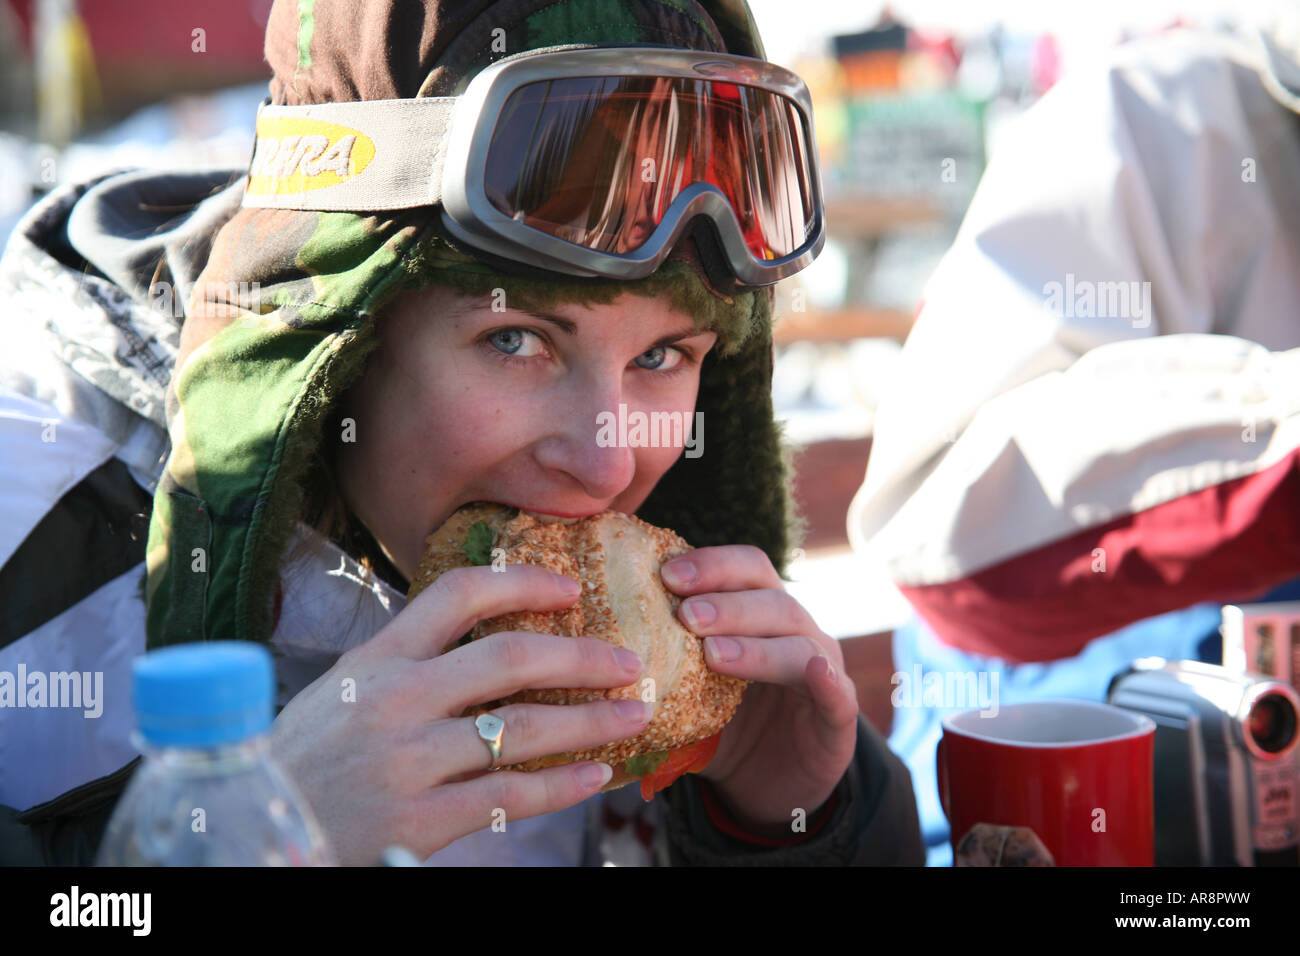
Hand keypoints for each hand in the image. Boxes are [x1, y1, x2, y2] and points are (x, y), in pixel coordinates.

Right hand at [269, 565, 650, 864]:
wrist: (258, 831)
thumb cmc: (306, 759)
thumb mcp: (344, 690)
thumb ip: (408, 662)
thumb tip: (487, 637)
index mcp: (376, 658)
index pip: (459, 593)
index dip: (523, 582)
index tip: (571, 588)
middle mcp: (395, 699)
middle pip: (509, 657)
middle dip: (582, 656)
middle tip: (629, 661)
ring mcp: (408, 761)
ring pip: (523, 728)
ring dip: (591, 722)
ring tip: (633, 716)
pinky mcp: (419, 821)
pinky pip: (510, 796)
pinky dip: (561, 786)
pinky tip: (595, 776)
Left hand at [660, 546, 858, 836]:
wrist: (768, 786)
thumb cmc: (721, 725)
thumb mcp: (685, 691)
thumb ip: (656, 662)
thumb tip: (589, 642)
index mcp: (760, 612)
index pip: (744, 568)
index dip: (710, 565)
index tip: (666, 574)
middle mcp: (797, 630)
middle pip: (771, 598)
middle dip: (726, 602)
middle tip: (685, 614)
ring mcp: (824, 669)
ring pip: (798, 643)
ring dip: (755, 644)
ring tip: (713, 653)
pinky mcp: (838, 716)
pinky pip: (836, 693)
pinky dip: (826, 679)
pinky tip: (815, 671)